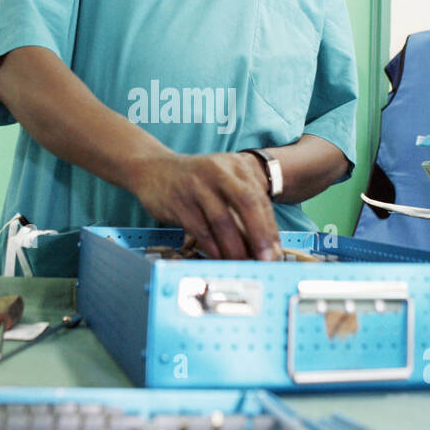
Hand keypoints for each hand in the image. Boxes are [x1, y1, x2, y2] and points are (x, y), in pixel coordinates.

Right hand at [128, 151, 281, 259]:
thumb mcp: (222, 180)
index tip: (276, 252)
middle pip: (246, 203)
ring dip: (235, 248)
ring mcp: (196, 186)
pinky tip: (219, 259)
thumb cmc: (195, 180)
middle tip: (267, 260)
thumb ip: (243, 204)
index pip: (259, 199)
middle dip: (260, 235)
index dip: (270, 227)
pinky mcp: (178, 201)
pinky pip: (199, 230)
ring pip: (222, 220)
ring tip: (243, 264)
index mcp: (235, 165)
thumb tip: (264, 243)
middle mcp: (217, 171)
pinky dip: (212, 248)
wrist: (153, 169)